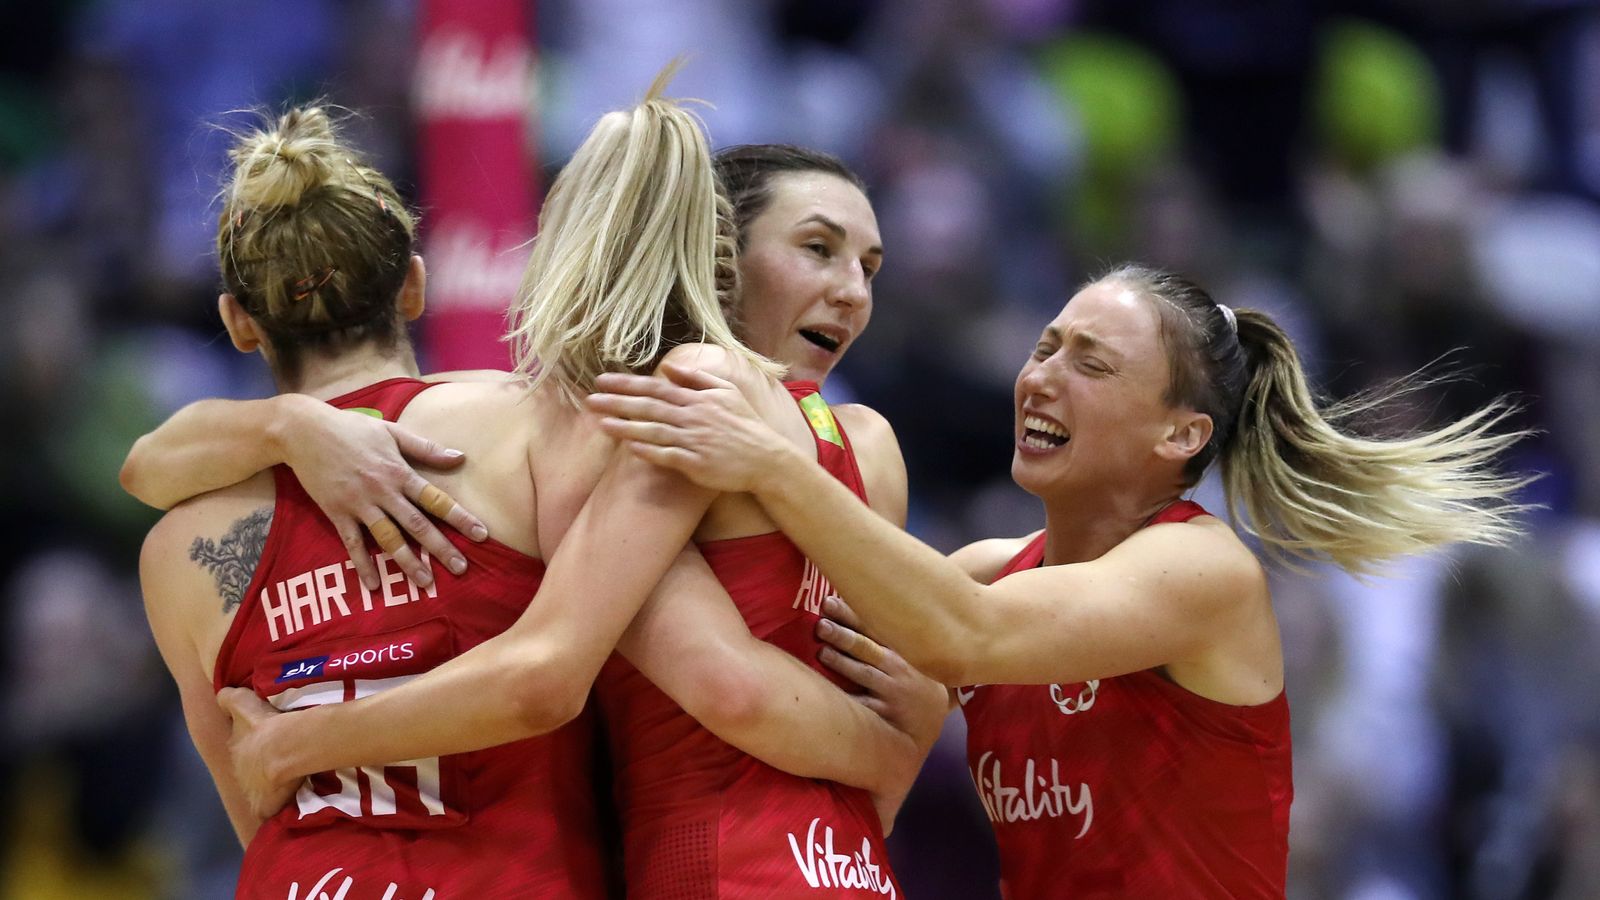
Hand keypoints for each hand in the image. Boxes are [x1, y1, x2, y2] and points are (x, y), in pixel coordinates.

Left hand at [217, 688, 298, 818]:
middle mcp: (238, 772)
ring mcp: (249, 792)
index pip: (242, 749)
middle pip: (248, 771)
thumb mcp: (243, 702)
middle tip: (279, 762)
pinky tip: (287, 802)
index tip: (267, 743)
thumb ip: (229, 698)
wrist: (284, 748)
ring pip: (258, 790)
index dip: (254, 746)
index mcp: (236, 749)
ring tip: (287, 782)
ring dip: (268, 787)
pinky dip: (275, 806)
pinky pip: (268, 809)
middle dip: (259, 769)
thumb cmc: (265, 724)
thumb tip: (220, 695)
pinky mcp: (262, 806)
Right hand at [285, 398, 488, 589]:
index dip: (460, 517)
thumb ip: (425, 447)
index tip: (482, 535)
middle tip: (461, 569)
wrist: (304, 430)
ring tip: (425, 583)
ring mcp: (359, 504)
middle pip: (417, 524)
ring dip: (407, 562)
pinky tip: (373, 585)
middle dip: (440, 548)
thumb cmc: (351, 427)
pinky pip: (352, 543)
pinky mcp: (336, 513)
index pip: (436, 498)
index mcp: (399, 471)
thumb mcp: (392, 431)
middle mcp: (382, 491)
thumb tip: (459, 456)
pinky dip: (363, 565)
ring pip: (388, 538)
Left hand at [586, 363, 792, 493]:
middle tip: (589, 400)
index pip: (655, 387)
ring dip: (625, 427)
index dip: (626, 384)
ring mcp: (694, 441)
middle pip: (648, 407)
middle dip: (617, 403)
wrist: (766, 458)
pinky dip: (647, 451)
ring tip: (601, 423)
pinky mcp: (696, 464)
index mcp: (697, 398)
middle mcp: (693, 417)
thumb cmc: (745, 424)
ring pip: (653, 431)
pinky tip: (629, 447)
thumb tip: (668, 369)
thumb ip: (697, 379)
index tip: (601, 380)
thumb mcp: (727, 392)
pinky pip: (667, 456)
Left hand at [816, 596, 948, 755]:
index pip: (868, 625)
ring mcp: (892, 689)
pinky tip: (832, 695)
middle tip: (822, 625)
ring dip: (843, 663)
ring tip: (822, 652)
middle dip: (843, 635)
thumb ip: (872, 635)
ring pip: (864, 674)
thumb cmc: (907, 676)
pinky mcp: (888, 713)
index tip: (828, 602)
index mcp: (894, 645)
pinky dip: (852, 701)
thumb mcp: (900, 652)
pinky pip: (867, 707)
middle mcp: (894, 664)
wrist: (932, 714)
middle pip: (865, 647)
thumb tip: (836, 607)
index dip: (848, 613)